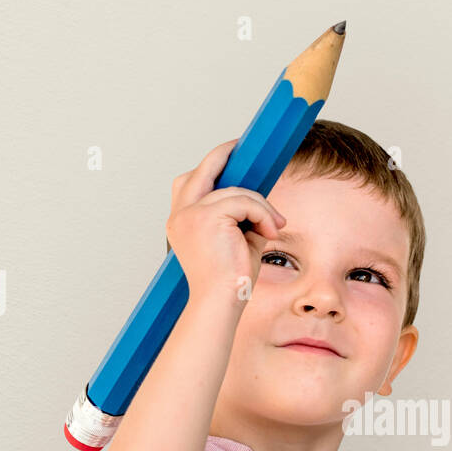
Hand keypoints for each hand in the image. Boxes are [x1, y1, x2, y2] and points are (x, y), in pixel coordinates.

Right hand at [166, 138, 285, 303]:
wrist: (220, 303)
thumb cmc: (229, 282)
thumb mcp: (236, 241)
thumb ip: (241, 216)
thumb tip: (258, 200)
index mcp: (181, 222)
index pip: (191, 183)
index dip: (212, 169)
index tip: (231, 157)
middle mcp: (179, 215)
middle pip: (202, 170)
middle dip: (224, 154)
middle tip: (241, 147)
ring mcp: (189, 214)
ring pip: (234, 190)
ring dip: (260, 206)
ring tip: (272, 228)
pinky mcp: (206, 217)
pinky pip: (244, 201)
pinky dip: (262, 214)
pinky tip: (270, 233)